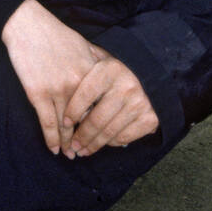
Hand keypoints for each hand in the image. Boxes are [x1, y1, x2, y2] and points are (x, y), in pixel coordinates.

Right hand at [1, 0, 149, 156]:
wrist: (28, 25)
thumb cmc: (56, 34)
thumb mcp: (84, 46)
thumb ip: (97, 64)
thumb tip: (110, 80)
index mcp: (92, 72)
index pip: (102, 106)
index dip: (103, 125)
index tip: (104, 137)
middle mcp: (78, 84)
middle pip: (86, 120)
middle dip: (86, 139)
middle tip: (86, 152)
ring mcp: (58, 90)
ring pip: (66, 126)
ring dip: (68, 144)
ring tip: (70, 155)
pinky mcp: (38, 93)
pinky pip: (47, 123)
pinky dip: (51, 139)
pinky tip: (53, 149)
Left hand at [62, 40, 159, 155]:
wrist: (153, 77)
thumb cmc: (114, 71)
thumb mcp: (99, 60)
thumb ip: (81, 66)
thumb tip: (58, 75)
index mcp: (111, 69)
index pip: (85, 94)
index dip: (72, 111)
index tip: (64, 122)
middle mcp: (127, 85)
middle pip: (96, 119)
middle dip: (81, 136)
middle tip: (71, 145)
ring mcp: (140, 103)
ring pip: (108, 132)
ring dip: (93, 145)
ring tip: (82, 150)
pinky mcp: (149, 119)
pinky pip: (123, 137)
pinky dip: (111, 143)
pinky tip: (101, 144)